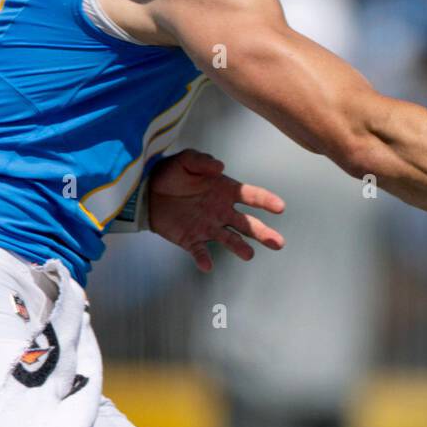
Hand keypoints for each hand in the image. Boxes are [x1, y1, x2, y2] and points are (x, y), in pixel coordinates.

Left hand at [148, 149, 285, 271]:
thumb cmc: (171, 173)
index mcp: (227, 191)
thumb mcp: (186, 160)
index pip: (253, 196)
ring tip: (249, 255)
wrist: (145, 191)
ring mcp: (209, 227)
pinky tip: (206, 265)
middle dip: (264, 233)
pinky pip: (200, 251)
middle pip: (248, 224)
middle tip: (278, 243)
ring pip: (230, 240)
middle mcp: (223, 211)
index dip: (267, 201)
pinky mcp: (191, 240)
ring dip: (239, 248)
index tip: (280, 207)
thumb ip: (203, 161)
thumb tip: (220, 166)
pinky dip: (203, 258)